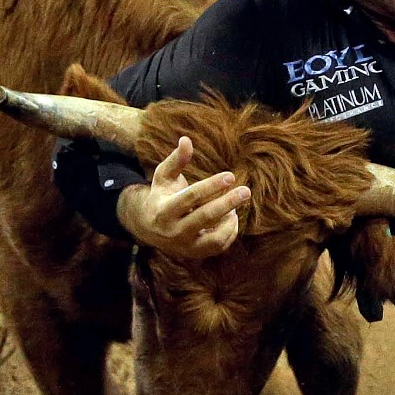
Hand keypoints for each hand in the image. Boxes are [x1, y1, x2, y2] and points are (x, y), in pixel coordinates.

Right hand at [115, 136, 249, 257]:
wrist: (149, 228)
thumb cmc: (161, 195)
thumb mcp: (164, 176)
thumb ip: (176, 160)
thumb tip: (186, 139)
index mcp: (164, 210)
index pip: (192, 197)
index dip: (212, 185)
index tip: (231, 175)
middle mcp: (174, 231)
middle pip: (206, 217)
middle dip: (228, 203)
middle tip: (246, 191)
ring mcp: (185, 246)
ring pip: (215, 238)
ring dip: (230, 221)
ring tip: (235, 207)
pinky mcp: (195, 254)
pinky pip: (219, 246)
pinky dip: (229, 233)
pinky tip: (232, 218)